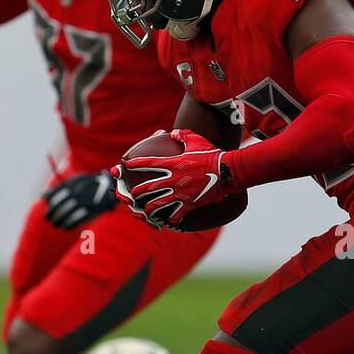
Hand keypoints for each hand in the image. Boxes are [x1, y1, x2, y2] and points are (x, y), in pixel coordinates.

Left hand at [42, 169, 117, 229]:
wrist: (111, 186)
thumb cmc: (89, 184)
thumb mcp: (76, 180)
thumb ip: (60, 188)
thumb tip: (43, 196)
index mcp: (74, 184)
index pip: (57, 197)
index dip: (51, 206)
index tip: (46, 211)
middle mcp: (79, 193)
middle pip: (61, 206)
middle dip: (53, 214)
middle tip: (48, 219)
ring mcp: (86, 202)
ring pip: (68, 214)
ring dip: (59, 221)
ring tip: (55, 224)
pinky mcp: (93, 211)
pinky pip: (78, 220)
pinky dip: (70, 225)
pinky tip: (65, 228)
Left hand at [119, 128, 238, 229]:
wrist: (227, 172)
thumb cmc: (212, 154)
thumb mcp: (196, 140)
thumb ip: (182, 135)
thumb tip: (173, 132)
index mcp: (173, 164)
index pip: (148, 163)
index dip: (136, 164)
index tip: (127, 165)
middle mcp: (173, 179)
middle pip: (149, 187)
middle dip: (137, 191)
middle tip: (132, 194)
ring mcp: (181, 193)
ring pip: (159, 203)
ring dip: (150, 208)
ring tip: (145, 211)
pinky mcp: (190, 203)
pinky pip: (178, 214)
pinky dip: (173, 218)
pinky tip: (170, 221)